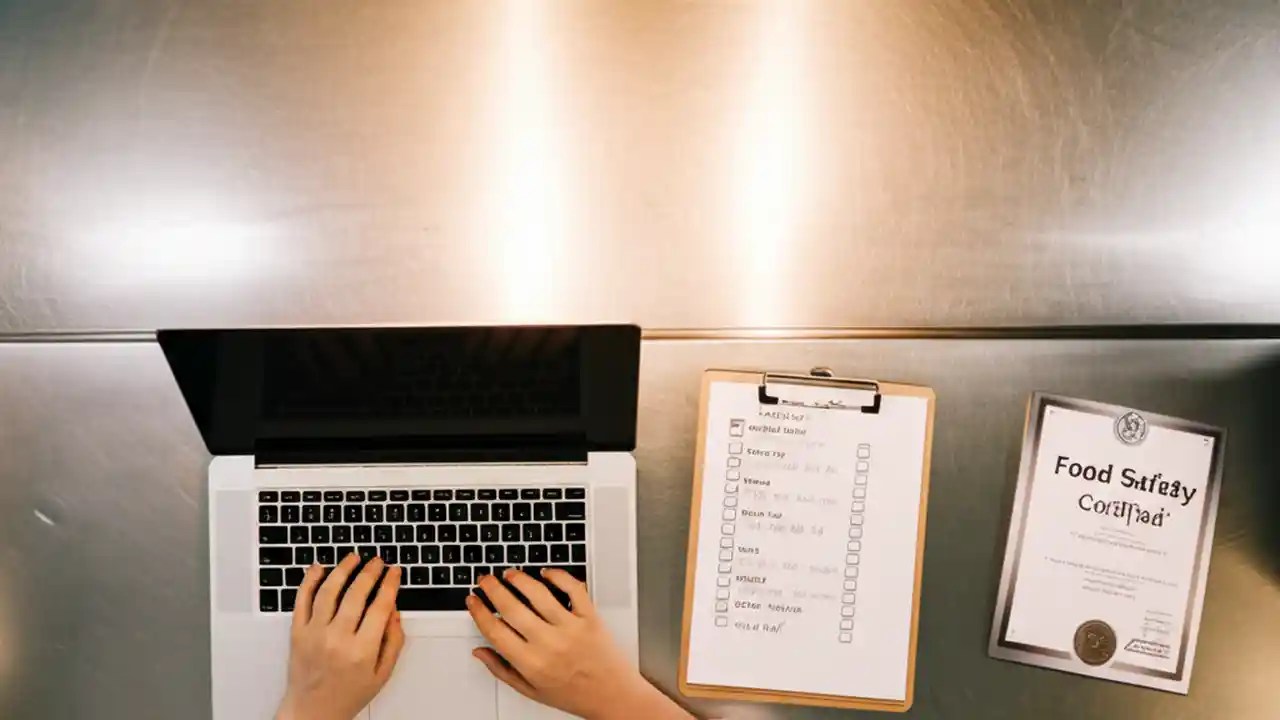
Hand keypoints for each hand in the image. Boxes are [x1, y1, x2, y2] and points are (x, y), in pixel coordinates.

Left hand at [276, 555, 405, 719]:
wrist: (312, 711)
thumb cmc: (347, 694)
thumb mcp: (382, 674)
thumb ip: (393, 642)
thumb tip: (394, 613)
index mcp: (362, 650)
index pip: (380, 606)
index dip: (390, 584)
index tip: (394, 572)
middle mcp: (337, 639)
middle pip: (356, 594)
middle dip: (370, 572)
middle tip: (377, 562)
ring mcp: (314, 634)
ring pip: (328, 591)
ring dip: (342, 569)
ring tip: (353, 558)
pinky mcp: (297, 633)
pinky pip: (302, 600)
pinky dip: (309, 581)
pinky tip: (319, 568)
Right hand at [467, 569, 692, 719]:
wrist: (613, 696)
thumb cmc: (574, 694)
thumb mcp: (531, 690)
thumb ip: (502, 670)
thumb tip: (480, 652)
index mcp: (531, 663)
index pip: (495, 630)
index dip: (479, 611)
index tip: (472, 600)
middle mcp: (549, 643)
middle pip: (512, 607)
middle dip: (493, 589)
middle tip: (485, 580)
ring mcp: (571, 628)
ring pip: (538, 593)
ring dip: (519, 579)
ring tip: (510, 574)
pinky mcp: (590, 617)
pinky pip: (573, 588)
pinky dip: (558, 575)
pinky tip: (546, 573)